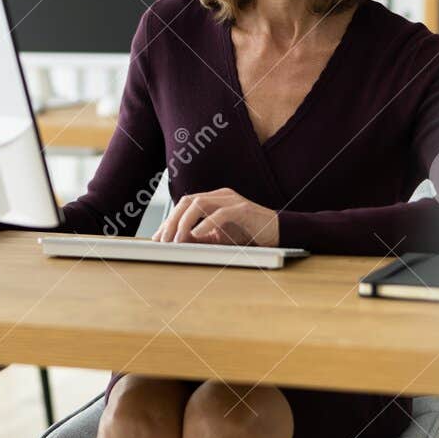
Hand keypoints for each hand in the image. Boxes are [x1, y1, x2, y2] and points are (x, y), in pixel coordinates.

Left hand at [152, 188, 279, 246]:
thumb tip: (177, 241)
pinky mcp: (244, 209)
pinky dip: (206, 224)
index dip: (169, 220)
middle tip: (163, 241)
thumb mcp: (220, 238)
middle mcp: (221, 196)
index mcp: (214, 200)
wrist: (281, 234)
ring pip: (200, 203)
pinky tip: (197, 235)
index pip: (184, 205)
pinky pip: (221, 213)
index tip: (157, 238)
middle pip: (187, 201)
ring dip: (184, 223)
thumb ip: (200, 237)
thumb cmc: (250, 235)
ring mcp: (233, 200)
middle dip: (172, 221)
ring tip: (177, 240)